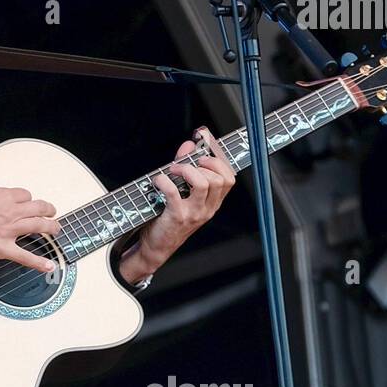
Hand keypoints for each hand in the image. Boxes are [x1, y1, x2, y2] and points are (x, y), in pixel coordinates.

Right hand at [0, 186, 60, 272]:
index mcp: (2, 196)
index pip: (26, 195)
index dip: (28, 200)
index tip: (28, 204)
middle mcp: (9, 211)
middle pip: (39, 208)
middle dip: (49, 210)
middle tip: (51, 214)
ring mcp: (8, 230)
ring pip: (39, 227)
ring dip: (52, 228)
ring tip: (56, 231)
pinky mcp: (2, 248)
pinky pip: (26, 256)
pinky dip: (39, 262)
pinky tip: (48, 265)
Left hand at [134, 127, 235, 272]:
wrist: (156, 248)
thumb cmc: (168, 219)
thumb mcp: (181, 192)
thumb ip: (185, 166)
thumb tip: (189, 144)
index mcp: (213, 202)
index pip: (229, 176)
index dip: (218, 155)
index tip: (205, 138)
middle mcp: (208, 208)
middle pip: (221, 179)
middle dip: (205, 163)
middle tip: (186, 162)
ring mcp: (195, 214)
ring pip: (204, 183)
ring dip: (187, 170)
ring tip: (173, 170)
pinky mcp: (177, 217)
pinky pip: (175, 193)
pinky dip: (165, 181)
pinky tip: (157, 181)